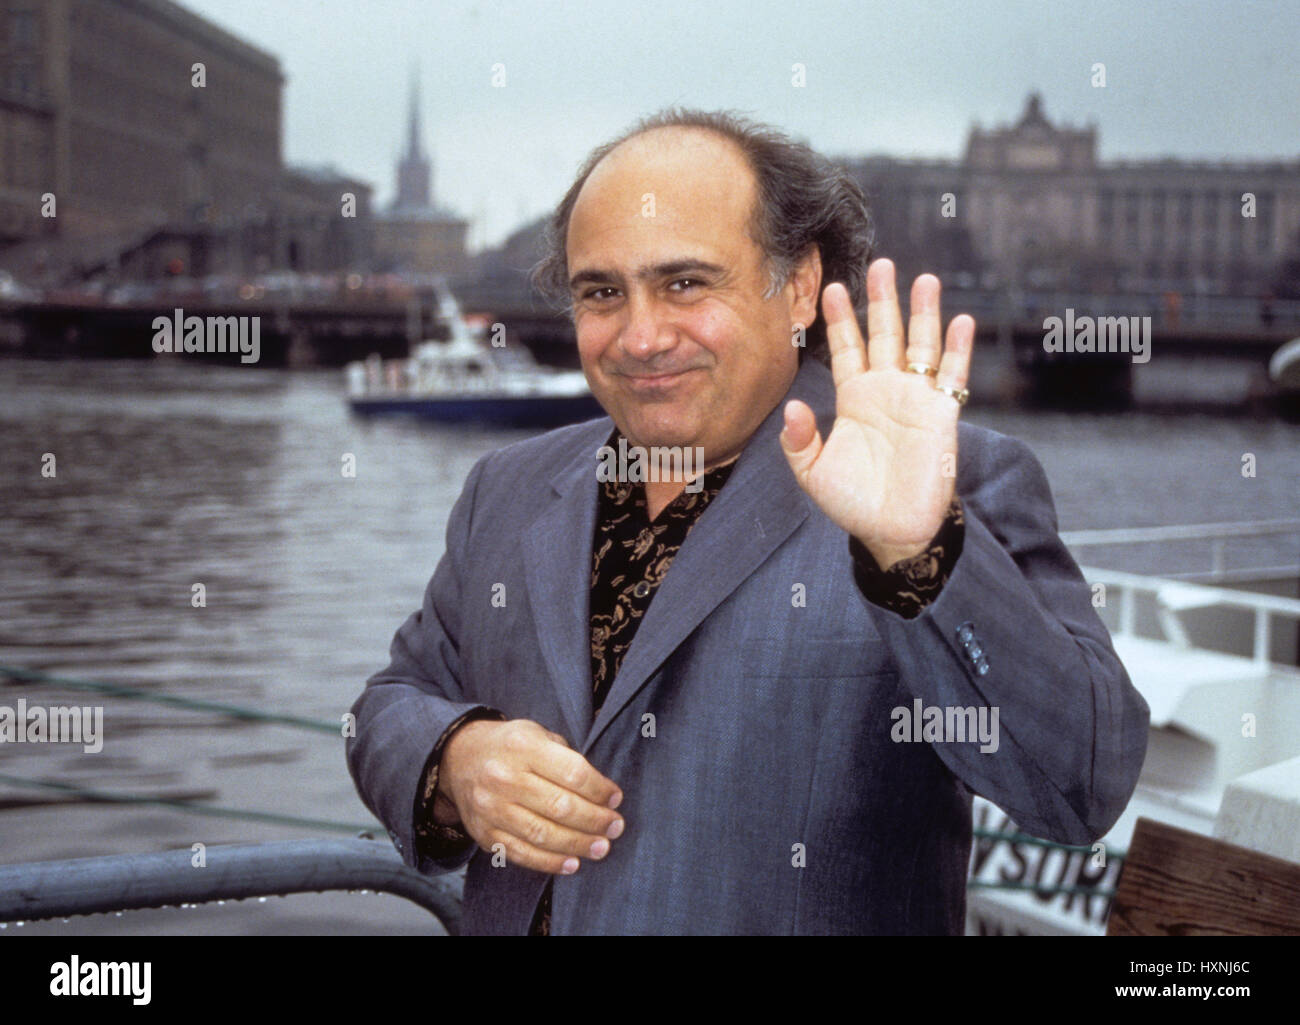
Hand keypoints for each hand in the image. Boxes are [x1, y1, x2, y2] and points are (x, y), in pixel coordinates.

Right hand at [438, 717, 624, 874]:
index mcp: (523, 746)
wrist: (459, 758)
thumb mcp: (537, 734)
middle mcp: (503, 776)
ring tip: (601, 848)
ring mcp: (491, 808)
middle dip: (595, 820)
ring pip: (542, 834)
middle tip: (615, 827)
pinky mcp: (484, 833)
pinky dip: (550, 863)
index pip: (572, 772)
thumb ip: (566, 758)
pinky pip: (521, 854)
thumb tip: (602, 794)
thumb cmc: (511, 746)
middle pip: (560, 806)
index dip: (599, 790)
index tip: (615, 799)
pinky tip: (572, 864)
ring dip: (577, 845)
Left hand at [780, 258, 973, 568]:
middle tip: (880, 264)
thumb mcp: (813, 472)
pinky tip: (960, 321)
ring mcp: (915, 399)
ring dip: (923, 313)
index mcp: (853, 398)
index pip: (846, 348)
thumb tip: (791, 407)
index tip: (832, 288)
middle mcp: (885, 390)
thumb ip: (798, 440)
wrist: (892, 530)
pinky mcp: (942, 414)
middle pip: (885, 334)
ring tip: (924, 279)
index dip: (841, 320)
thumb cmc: (852, 503)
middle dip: (882, 300)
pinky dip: (958, 349)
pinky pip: (952, 375)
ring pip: (921, 345)